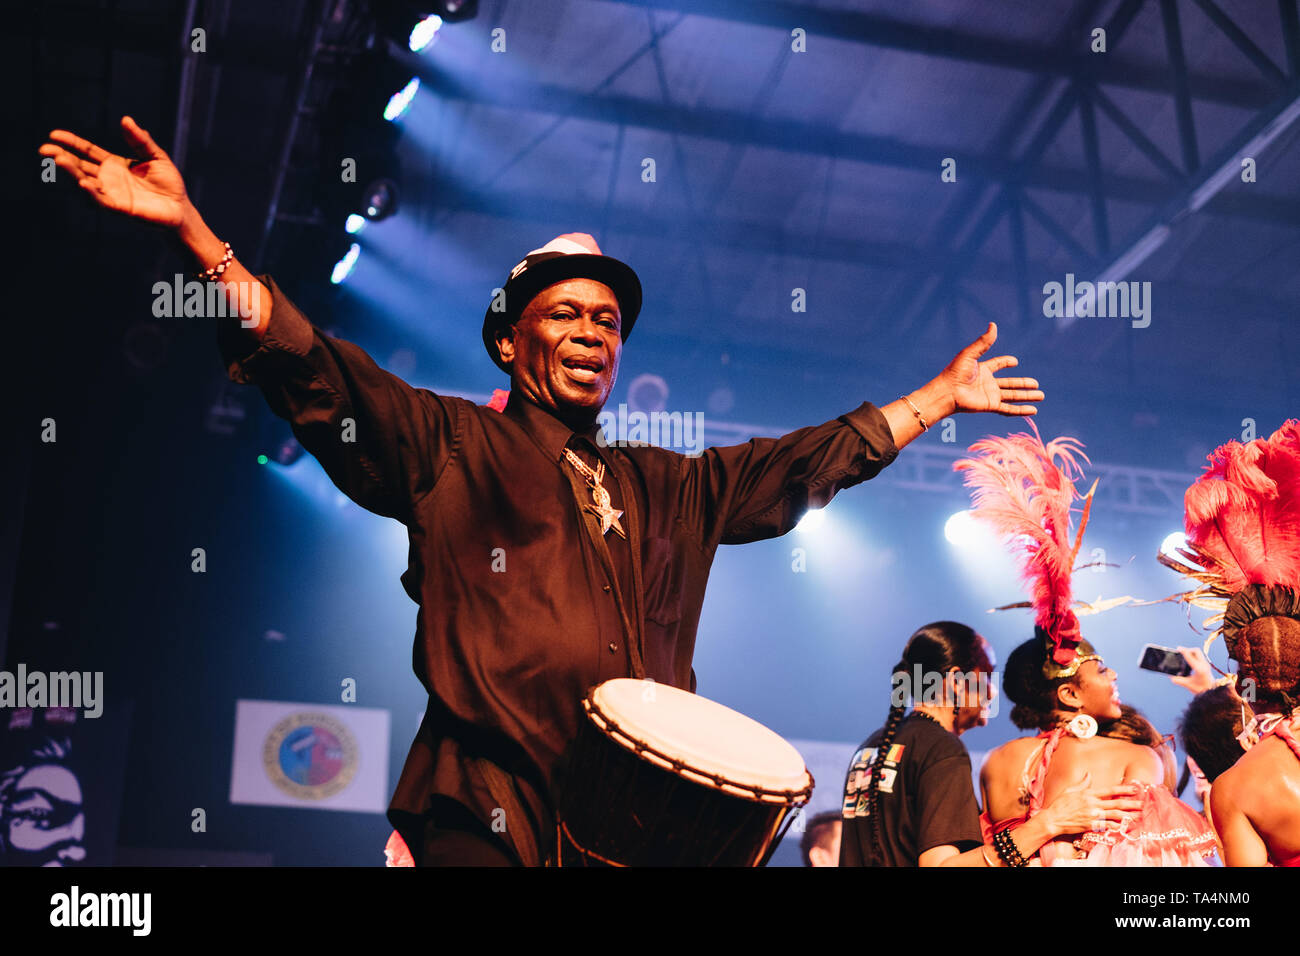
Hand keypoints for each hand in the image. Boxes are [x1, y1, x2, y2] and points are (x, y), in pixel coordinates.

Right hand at [39, 116, 187, 227]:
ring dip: (71, 173)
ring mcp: (112, 194)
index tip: (54, 135)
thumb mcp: (155, 156)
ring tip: (58, 161)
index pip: (87, 152)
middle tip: (45, 150)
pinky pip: (102, 201)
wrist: (180, 208)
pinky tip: (82, 182)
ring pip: (85, 183)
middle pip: (80, 167)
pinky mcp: (120, 208)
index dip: (71, 143)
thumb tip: (126, 119)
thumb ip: (140, 140)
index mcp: (114, 165)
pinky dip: (91, 192)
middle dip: (62, 158)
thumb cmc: (169, 183)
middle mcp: (108, 179)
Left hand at [940, 322, 1042, 415]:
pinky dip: (1021, 410)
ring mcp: (990, 395)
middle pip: (1010, 383)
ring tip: (1041, 395)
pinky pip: (1009, 409)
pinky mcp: (991, 405)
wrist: (947, 392)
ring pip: (1013, 396)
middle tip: (1036, 383)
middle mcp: (988, 383)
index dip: (1006, 362)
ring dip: (1027, 396)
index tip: (1014, 361)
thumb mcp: (970, 354)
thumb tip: (993, 324)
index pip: (997, 365)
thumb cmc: (955, 372)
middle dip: (1023, 384)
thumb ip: (983, 341)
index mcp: (982, 369)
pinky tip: (1033, 410)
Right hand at [1038, 773, 1142, 835]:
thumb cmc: (1059, 804)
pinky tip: (1125, 826)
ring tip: (1139, 816)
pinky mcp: (1091, 826)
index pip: (1110, 791)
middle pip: (1116, 804)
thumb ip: (1082, 783)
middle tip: (1143, 804)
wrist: (1053, 819)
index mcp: (1088, 794)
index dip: (1123, 790)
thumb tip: (1089, 774)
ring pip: (1115, 815)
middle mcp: (1092, 804)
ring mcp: (1093, 815)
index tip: (1135, 789)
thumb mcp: (1070, 790)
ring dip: (1128, 816)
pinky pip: (1107, 826)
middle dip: (1131, 804)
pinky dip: (1117, 826)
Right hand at [1171, 646, 1215, 693]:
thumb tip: (1170, 676)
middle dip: (1188, 650)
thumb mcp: (1188, 685)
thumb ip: (1178, 680)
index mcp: (1199, 669)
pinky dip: (1193, 656)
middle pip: (1196, 651)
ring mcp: (1206, 664)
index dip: (1184, 651)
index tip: (1178, 648)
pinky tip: (1188, 660)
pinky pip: (1199, 656)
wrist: (1212, 691)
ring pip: (1198, 653)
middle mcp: (1204, 665)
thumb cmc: (1201, 689)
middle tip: (1181, 651)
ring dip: (1191, 652)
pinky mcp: (1206, 665)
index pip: (1191, 656)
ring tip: (1184, 656)